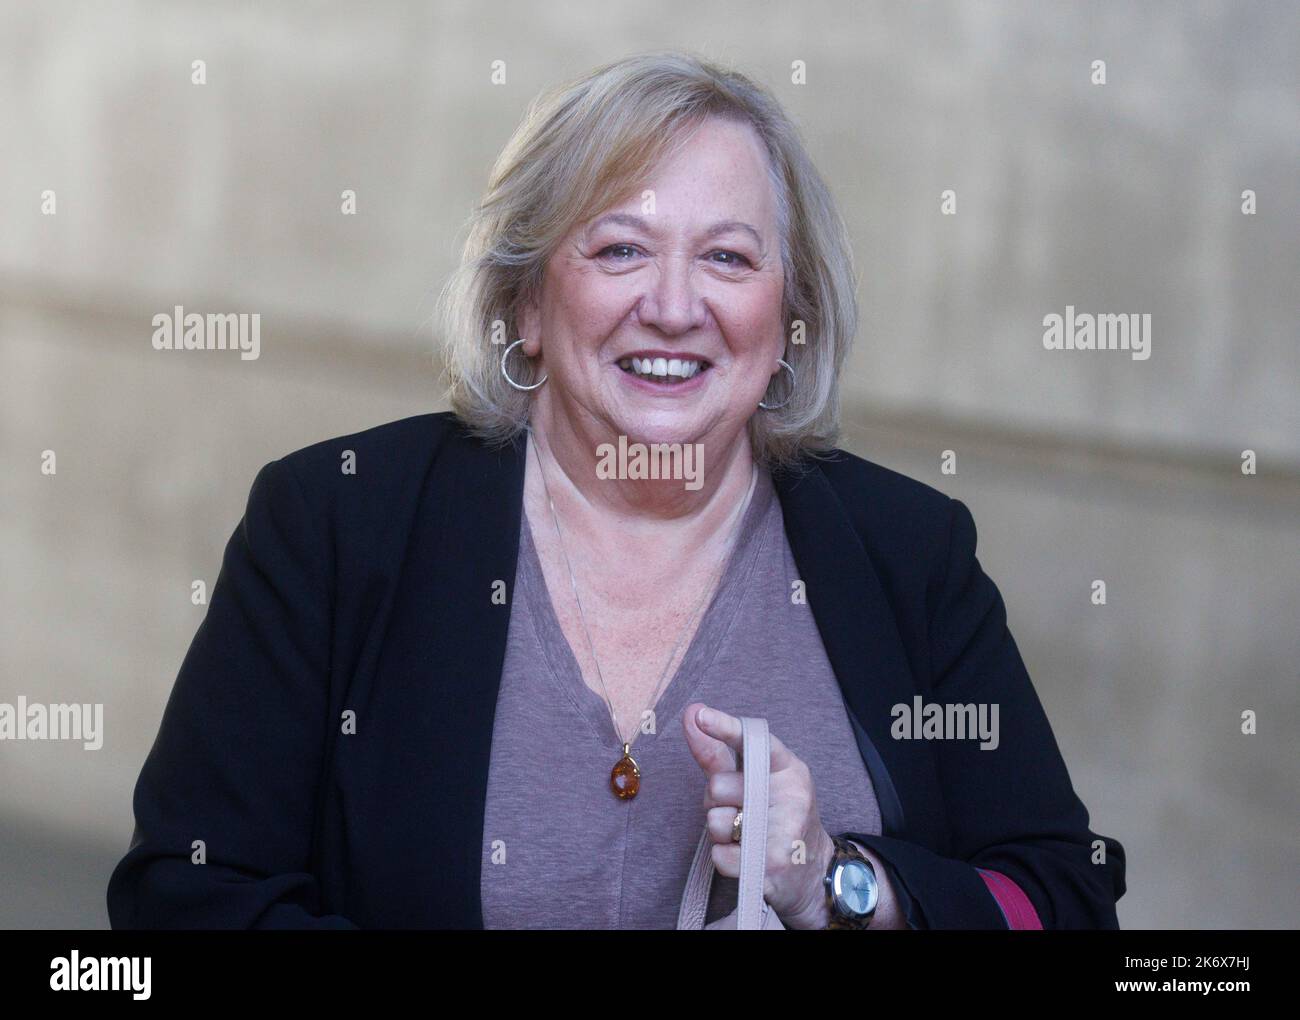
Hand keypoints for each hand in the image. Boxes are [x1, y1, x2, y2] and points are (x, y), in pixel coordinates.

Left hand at [682, 702, 835, 928]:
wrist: (811, 873)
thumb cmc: (777, 818)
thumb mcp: (757, 782)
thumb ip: (720, 754)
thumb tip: (692, 713)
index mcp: (788, 768)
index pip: (755, 742)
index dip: (725, 728)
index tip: (700, 715)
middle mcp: (791, 794)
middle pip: (718, 786)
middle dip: (715, 800)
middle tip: (737, 810)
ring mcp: (784, 829)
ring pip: (716, 821)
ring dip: (719, 832)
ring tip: (744, 835)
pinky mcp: (773, 864)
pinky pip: (719, 855)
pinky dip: (724, 858)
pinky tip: (746, 857)